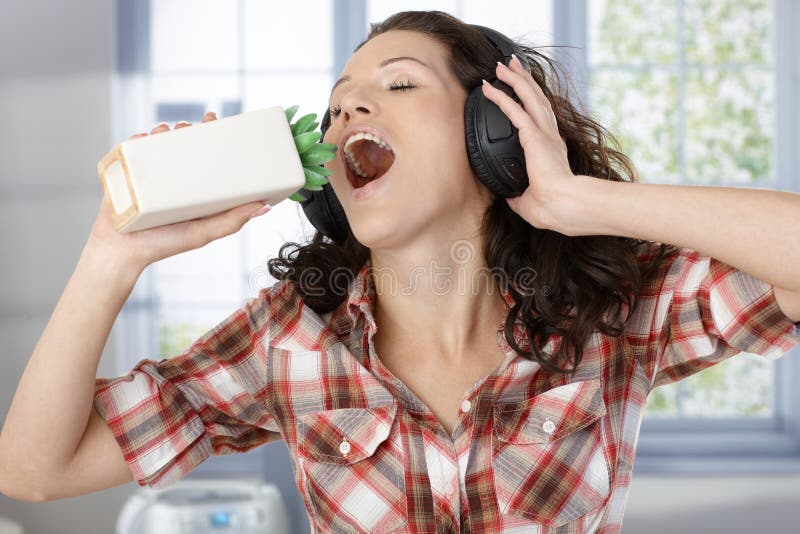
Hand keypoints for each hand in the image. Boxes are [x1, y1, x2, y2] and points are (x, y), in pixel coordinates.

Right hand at [88, 111, 271, 268]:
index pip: (206, 156)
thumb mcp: (204, 232)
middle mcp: (174, 178)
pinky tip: (143, 137)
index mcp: (194, 188)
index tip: (215, 120)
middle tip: (186, 128)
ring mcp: (150, 175)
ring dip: (162, 131)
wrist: (122, 252)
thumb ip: (232, 220)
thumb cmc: (164, 245)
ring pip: (158, 144)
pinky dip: (138, 140)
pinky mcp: (128, 174)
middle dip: (185, 129)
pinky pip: (132, 151)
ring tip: (164, 132)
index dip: (212, 135)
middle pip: (181, 144)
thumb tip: (265, 206)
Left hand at [481, 55, 580, 232]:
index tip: (524, 91)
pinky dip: (501, 96)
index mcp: (552, 150)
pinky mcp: (534, 136)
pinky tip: (489, 87)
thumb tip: (510, 198)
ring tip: (503, 65)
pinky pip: (514, 110)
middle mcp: (551, 137)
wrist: (564, 206)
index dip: (532, 102)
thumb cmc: (554, 208)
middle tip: (513, 65)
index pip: (541, 119)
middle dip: (524, 80)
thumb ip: (519, 196)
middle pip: (537, 99)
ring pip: (529, 97)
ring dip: (515, 79)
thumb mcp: (530, 201)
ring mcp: (545, 134)